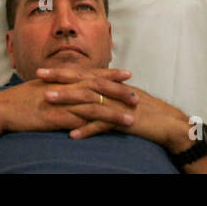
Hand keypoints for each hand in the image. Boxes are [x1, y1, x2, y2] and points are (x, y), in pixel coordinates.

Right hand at [0, 72, 133, 136]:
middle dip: (119, 92)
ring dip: (114, 113)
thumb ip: (60, 86)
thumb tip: (72, 87)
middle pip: (98, 88)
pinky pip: (80, 122)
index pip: (92, 74)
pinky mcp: (57, 118)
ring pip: (94, 106)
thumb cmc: (20, 99)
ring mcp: (62, 103)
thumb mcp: (42, 86)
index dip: (111, 74)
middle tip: (137, 96)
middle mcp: (65, 88)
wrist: (2, 108)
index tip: (128, 74)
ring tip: (131, 119)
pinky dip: (96, 127)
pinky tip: (109, 132)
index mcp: (63, 79)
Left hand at [38, 67, 187, 151]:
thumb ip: (104, 94)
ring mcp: (117, 105)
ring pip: (88, 100)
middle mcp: (112, 91)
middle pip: (82, 81)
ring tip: (48, 101)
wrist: (168, 123)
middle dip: (59, 78)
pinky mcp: (124, 121)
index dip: (62, 72)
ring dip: (67, 100)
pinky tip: (72, 134)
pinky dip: (87, 129)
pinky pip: (103, 125)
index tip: (42, 70)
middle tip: (38, 76)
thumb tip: (86, 93)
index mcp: (110, 85)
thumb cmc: (145, 112)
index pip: (82, 74)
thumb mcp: (121, 99)